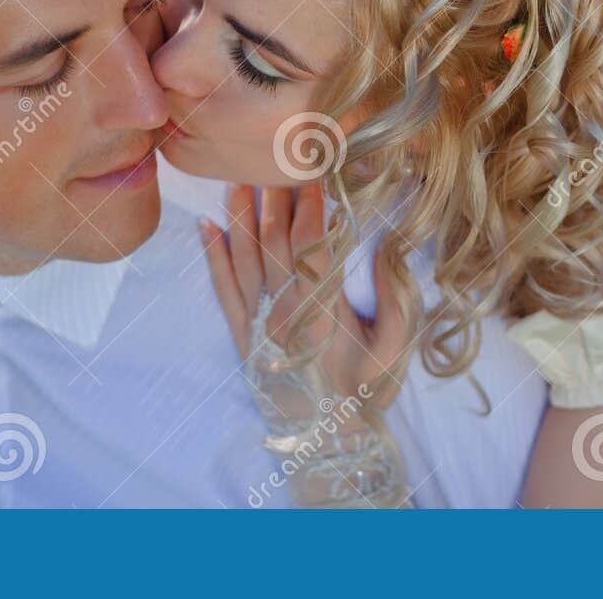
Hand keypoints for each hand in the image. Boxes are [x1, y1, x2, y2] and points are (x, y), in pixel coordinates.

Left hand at [200, 181, 411, 406]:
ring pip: (244, 258)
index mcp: (322, 311)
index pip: (312, 244)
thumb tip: (387, 251)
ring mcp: (258, 322)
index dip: (312, 206)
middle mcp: (283, 310)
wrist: (325, 443)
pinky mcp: (242, 335)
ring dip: (241, 216)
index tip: (315, 172)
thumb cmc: (365, 395)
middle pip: (274, 241)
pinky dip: (212, 255)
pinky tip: (205, 226)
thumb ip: (396, 302)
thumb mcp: (395, 352)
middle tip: (276, 160)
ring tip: (239, 180)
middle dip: (276, 198)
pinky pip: (222, 288)